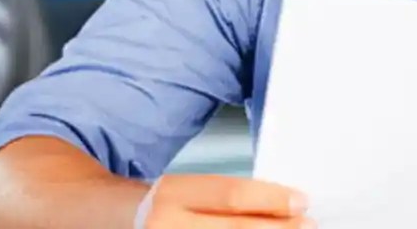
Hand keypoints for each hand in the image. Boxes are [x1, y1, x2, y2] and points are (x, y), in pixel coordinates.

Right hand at [135, 174, 312, 227]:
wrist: (110, 221)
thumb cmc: (155, 208)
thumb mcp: (183, 190)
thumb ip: (221, 200)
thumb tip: (277, 208)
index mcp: (171, 193)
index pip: (231, 195)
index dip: (272, 200)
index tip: (301, 202)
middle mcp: (167, 223)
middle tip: (307, 225)